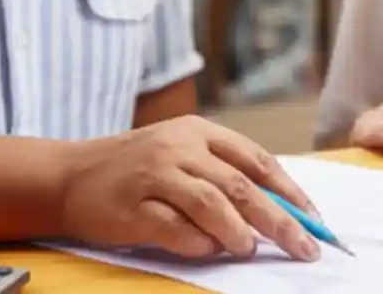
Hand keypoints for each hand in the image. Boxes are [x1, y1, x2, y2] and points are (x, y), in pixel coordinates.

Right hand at [58, 115, 320, 260]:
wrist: (67, 175)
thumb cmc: (134, 170)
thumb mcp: (180, 154)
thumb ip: (221, 174)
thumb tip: (279, 211)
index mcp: (198, 130)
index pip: (256, 159)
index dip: (290, 191)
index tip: (315, 219)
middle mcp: (178, 147)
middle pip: (241, 185)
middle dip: (280, 219)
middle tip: (304, 247)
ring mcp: (154, 174)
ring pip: (212, 203)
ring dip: (239, 232)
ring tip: (251, 250)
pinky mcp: (132, 206)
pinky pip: (175, 228)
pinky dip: (199, 243)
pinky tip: (210, 251)